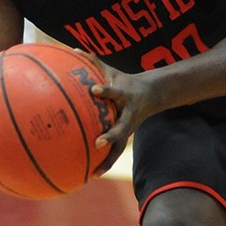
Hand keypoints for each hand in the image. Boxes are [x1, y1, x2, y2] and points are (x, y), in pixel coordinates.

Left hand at [83, 56, 154, 176]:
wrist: (151, 95)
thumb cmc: (125, 81)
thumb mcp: (112, 70)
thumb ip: (93, 61)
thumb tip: (73, 50)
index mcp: (124, 96)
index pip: (115, 93)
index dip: (105, 91)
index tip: (93, 89)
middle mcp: (128, 115)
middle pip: (121, 127)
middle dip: (111, 134)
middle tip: (98, 142)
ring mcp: (128, 128)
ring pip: (119, 147)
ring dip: (108, 160)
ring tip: (93, 173)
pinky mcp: (125, 137)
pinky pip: (114, 153)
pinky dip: (104, 164)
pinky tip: (89, 175)